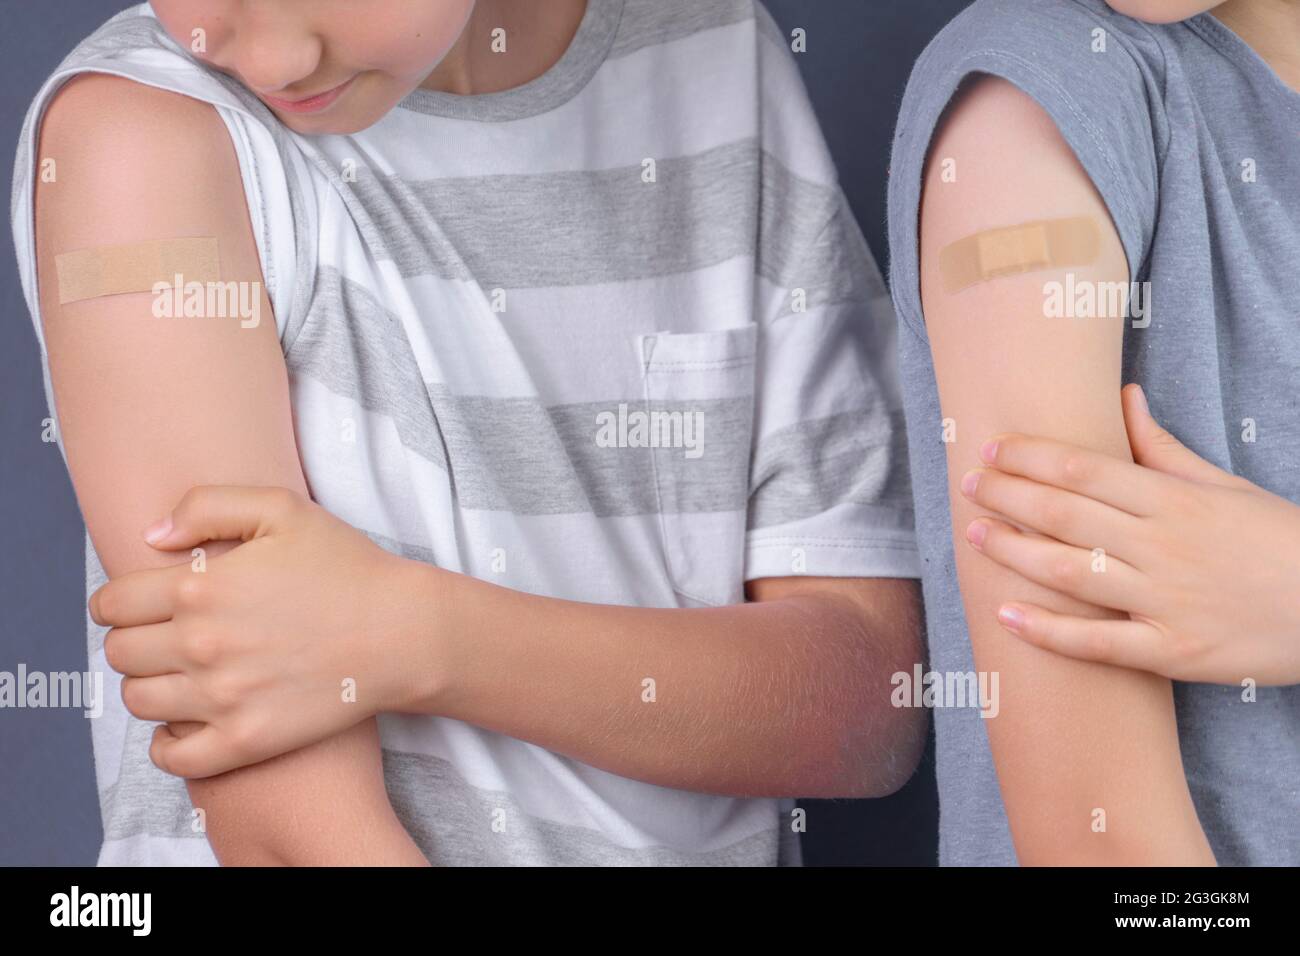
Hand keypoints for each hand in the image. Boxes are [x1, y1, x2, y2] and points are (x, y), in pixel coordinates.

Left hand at [92, 486, 438, 776]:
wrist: (403, 632)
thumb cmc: (348, 567)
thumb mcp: (283, 510)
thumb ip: (208, 506)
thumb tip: (151, 536)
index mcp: (201, 586)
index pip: (112, 603)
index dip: (119, 601)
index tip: (139, 604)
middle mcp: (201, 644)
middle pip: (119, 652)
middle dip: (133, 640)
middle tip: (165, 637)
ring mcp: (221, 697)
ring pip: (138, 700)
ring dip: (148, 686)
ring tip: (179, 675)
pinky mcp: (245, 740)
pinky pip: (172, 755)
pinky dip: (166, 743)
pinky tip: (186, 722)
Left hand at [960, 384, 1299, 685]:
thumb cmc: (1278, 541)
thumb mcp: (1225, 485)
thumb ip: (1163, 447)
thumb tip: (1123, 396)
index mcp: (1175, 500)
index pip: (1085, 469)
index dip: (1030, 457)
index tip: (991, 447)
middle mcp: (1163, 547)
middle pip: (1066, 514)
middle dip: (1008, 496)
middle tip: (967, 484)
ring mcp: (1166, 602)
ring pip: (1070, 572)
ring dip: (1013, 552)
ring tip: (974, 534)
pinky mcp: (1173, 652)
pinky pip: (1099, 643)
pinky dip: (1049, 632)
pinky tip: (1007, 614)